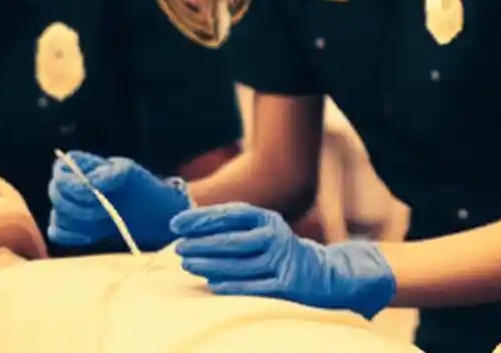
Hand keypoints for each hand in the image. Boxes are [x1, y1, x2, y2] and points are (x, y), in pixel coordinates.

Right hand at [47, 150, 191, 248]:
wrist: (151, 214)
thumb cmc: (140, 187)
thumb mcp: (131, 174)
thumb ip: (111, 173)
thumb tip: (91, 183)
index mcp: (82, 165)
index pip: (60, 169)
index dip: (71, 184)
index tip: (93, 194)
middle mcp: (70, 184)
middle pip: (55, 194)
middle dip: (79, 207)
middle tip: (105, 212)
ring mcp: (69, 206)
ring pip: (57, 214)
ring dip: (80, 222)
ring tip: (106, 220)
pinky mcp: (71, 227)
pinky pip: (57, 232)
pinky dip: (72, 236)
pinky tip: (92, 236)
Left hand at [171, 202, 395, 318]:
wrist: (324, 273)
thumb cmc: (280, 252)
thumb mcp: (262, 232)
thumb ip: (234, 228)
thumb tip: (190, 228)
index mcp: (268, 218)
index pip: (230, 214)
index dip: (201, 219)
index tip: (176, 223)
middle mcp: (276, 235)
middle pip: (232, 240)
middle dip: (201, 244)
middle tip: (178, 248)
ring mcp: (283, 259)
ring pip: (240, 264)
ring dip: (210, 264)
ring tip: (187, 265)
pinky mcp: (288, 284)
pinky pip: (255, 286)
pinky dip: (232, 285)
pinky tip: (211, 284)